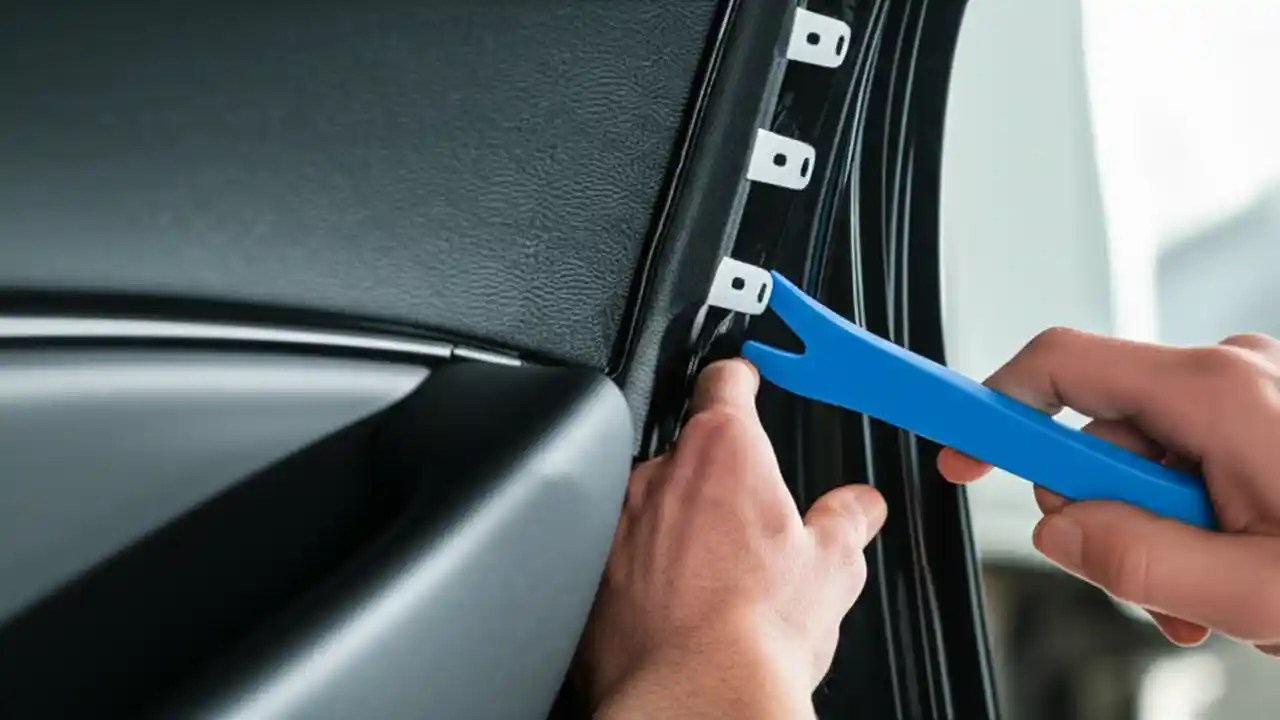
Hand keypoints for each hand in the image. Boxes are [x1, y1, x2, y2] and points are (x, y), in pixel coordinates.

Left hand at [578, 359, 886, 718]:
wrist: (694, 697)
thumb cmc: (757, 633)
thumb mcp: (831, 568)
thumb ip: (845, 520)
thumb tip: (860, 506)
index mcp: (724, 453)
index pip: (724, 384)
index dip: (738, 377)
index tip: (742, 379)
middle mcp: (659, 474)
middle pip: (688, 454)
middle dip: (713, 483)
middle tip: (744, 529)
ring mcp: (616, 520)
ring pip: (649, 507)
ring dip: (673, 527)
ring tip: (709, 579)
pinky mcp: (587, 570)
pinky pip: (617, 554)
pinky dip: (638, 569)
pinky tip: (671, 604)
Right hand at [937, 329, 1279, 652]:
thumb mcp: (1257, 590)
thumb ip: (1142, 562)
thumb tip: (1058, 533)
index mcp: (1215, 391)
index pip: (1059, 365)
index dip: (993, 411)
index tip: (960, 457)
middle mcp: (1228, 374)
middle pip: (1096, 432)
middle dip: (1100, 513)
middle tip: (1155, 586)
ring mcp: (1249, 393)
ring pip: (1141, 460)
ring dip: (1153, 531)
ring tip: (1216, 594)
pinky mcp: (1264, 416)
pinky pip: (1186, 461)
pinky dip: (1188, 520)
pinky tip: (1230, 569)